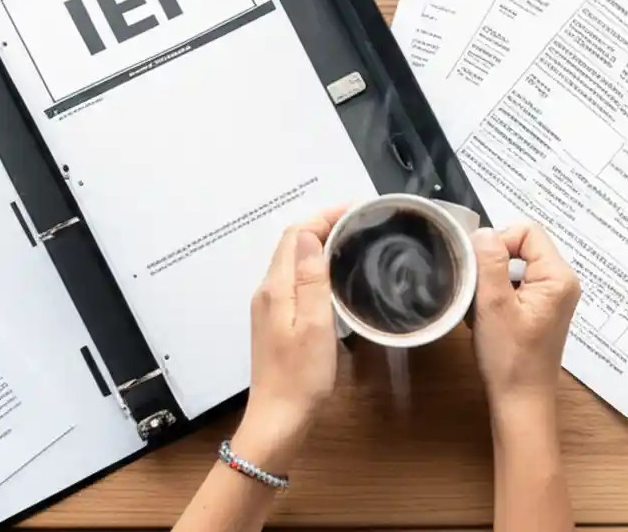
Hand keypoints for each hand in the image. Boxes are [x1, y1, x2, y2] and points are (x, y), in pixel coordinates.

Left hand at [233, 207, 344, 472]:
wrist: (279, 418)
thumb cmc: (302, 375)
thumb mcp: (314, 324)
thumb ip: (310, 278)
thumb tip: (308, 234)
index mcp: (275, 288)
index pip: (295, 235)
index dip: (323, 216)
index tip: (356, 209)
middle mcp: (267, 291)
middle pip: (291, 244)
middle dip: (322, 224)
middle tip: (360, 221)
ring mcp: (269, 306)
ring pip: (292, 261)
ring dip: (318, 244)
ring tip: (352, 239)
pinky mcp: (275, 320)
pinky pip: (294, 279)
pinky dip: (313, 265)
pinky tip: (334, 274)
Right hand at [471, 222, 580, 415]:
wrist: (520, 399)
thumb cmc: (509, 356)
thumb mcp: (493, 305)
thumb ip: (489, 262)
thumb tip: (483, 231)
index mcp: (558, 277)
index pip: (527, 231)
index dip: (498, 241)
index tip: (478, 268)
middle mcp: (562, 281)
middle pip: (522, 245)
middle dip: (492, 260)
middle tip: (475, 287)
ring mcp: (553, 296)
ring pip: (515, 265)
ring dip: (491, 278)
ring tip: (479, 303)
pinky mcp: (541, 308)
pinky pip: (516, 283)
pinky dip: (496, 292)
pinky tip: (485, 313)